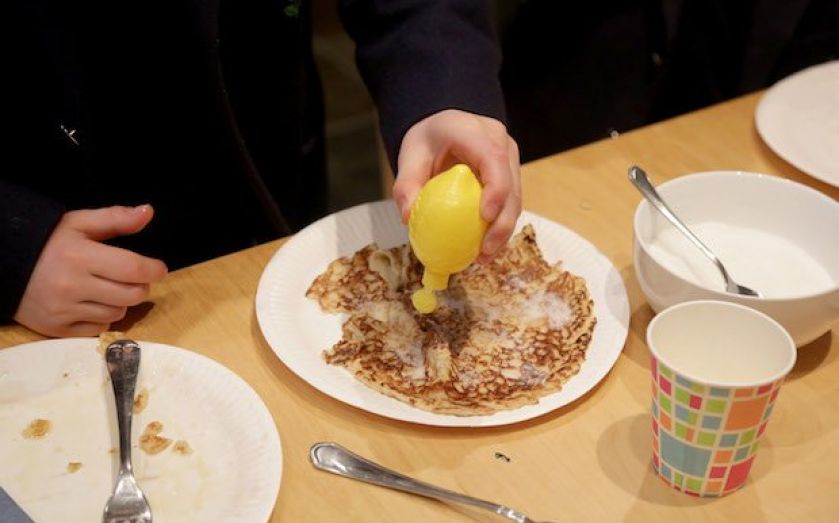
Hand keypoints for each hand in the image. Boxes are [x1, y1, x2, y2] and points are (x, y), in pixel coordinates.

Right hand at [14, 205, 167, 336]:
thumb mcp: (78, 223)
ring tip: (108, 288)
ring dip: (121, 301)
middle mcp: (72, 286)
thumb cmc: (48, 243)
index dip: (154, 269)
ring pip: (118, 313)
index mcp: (80, 256)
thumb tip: (148, 212)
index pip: (134, 269)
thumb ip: (115, 218)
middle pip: (132, 295)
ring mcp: (63, 311)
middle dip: (140, 285)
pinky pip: (99, 329)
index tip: (158, 268)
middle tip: (133, 277)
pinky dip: (103, 318)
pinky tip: (92, 303)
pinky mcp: (57, 330)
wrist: (6, 267)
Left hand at [393, 109, 520, 260]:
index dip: (496, 189)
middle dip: (502, 223)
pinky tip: (484, 249)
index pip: (494, 160)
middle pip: (511, 185)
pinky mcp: (511, 174)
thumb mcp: (410, 155)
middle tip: (484, 252)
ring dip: (503, 231)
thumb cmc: (427, 140)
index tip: (485, 217)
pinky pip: (510, 203)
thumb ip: (406, 184)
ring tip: (484, 257)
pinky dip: (499, 226)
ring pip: (516, 198)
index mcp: (475, 132)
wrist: (443, 125)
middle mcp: (500, 143)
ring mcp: (510, 158)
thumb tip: (407, 217)